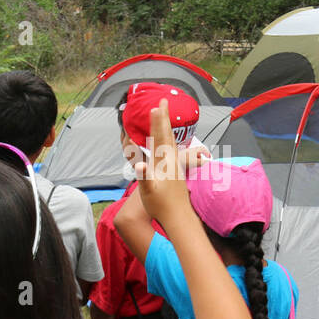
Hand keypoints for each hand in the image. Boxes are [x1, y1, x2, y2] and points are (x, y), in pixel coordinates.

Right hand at [135, 100, 193, 226]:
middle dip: (164, 117)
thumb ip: (144, 177)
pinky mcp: (175, 170)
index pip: (159, 137)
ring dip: (166, 126)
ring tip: (164, 115)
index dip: (157, 121)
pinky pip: (171, 148)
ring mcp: (174, 165)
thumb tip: (140, 165)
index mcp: (163, 161)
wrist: (178, 217)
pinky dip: (168, 139)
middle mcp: (171, 160)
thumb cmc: (161, 205)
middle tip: (164, 101)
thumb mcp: (148, 191)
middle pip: (167, 133)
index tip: (156, 106)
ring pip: (170, 140)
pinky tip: (167, 140)